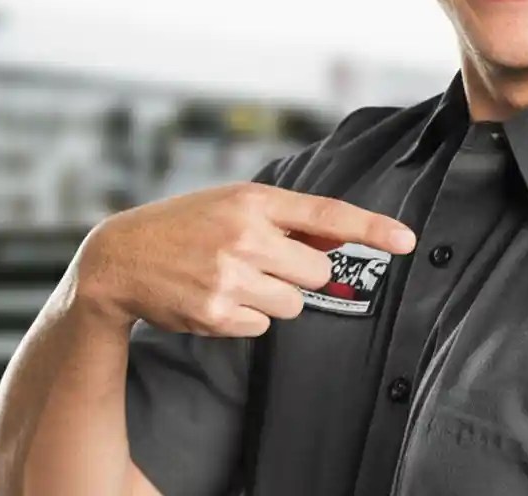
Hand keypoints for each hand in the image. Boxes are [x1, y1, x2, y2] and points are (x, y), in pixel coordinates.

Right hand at [69, 183, 416, 336]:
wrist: (120, 259)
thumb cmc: (184, 226)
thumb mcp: (231, 204)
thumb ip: (283, 220)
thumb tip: (336, 242)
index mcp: (252, 201)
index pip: (326, 214)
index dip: (371, 228)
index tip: (407, 241)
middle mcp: (245, 237)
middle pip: (316, 272)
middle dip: (299, 272)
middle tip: (262, 263)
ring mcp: (230, 278)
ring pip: (292, 304)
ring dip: (273, 297)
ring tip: (232, 279)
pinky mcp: (217, 314)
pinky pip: (262, 326)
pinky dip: (246, 317)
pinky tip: (215, 297)